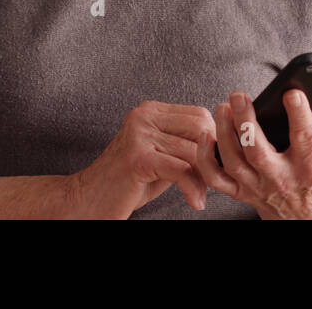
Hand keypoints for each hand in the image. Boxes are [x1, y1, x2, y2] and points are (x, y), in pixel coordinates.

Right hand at [72, 101, 215, 218]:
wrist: (88, 200)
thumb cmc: (128, 182)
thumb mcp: (160, 155)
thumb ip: (184, 145)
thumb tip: (223, 145)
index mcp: (150, 111)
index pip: (199, 114)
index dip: (213, 140)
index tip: (215, 164)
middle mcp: (144, 116)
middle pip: (200, 128)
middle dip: (211, 157)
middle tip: (211, 180)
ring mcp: (140, 134)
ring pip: (193, 151)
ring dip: (204, 178)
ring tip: (200, 194)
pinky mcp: (138, 158)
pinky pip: (181, 170)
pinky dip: (193, 188)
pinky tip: (194, 201)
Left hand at [196, 90, 311, 219]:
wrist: (309, 220)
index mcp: (310, 168)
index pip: (305, 138)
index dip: (299, 114)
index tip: (292, 92)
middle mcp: (282, 179)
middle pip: (258, 151)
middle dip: (246, 122)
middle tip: (239, 95)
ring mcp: (258, 188)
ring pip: (234, 162)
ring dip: (224, 134)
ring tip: (223, 108)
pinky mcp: (242, 193)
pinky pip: (216, 179)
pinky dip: (205, 159)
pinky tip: (205, 135)